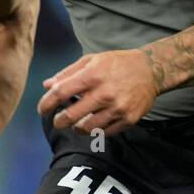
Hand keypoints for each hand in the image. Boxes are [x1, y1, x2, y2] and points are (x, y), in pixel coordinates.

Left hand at [37, 49, 160, 137]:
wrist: (150, 70)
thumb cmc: (117, 64)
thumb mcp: (91, 60)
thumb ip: (68, 73)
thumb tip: (47, 85)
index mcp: (93, 75)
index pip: (61, 93)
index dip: (47, 103)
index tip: (42, 109)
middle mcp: (104, 93)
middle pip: (71, 116)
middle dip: (59, 122)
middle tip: (58, 121)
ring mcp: (117, 108)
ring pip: (87, 129)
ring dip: (77, 128)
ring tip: (76, 124)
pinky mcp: (128, 120)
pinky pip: (105, 133)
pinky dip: (96, 130)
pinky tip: (95, 123)